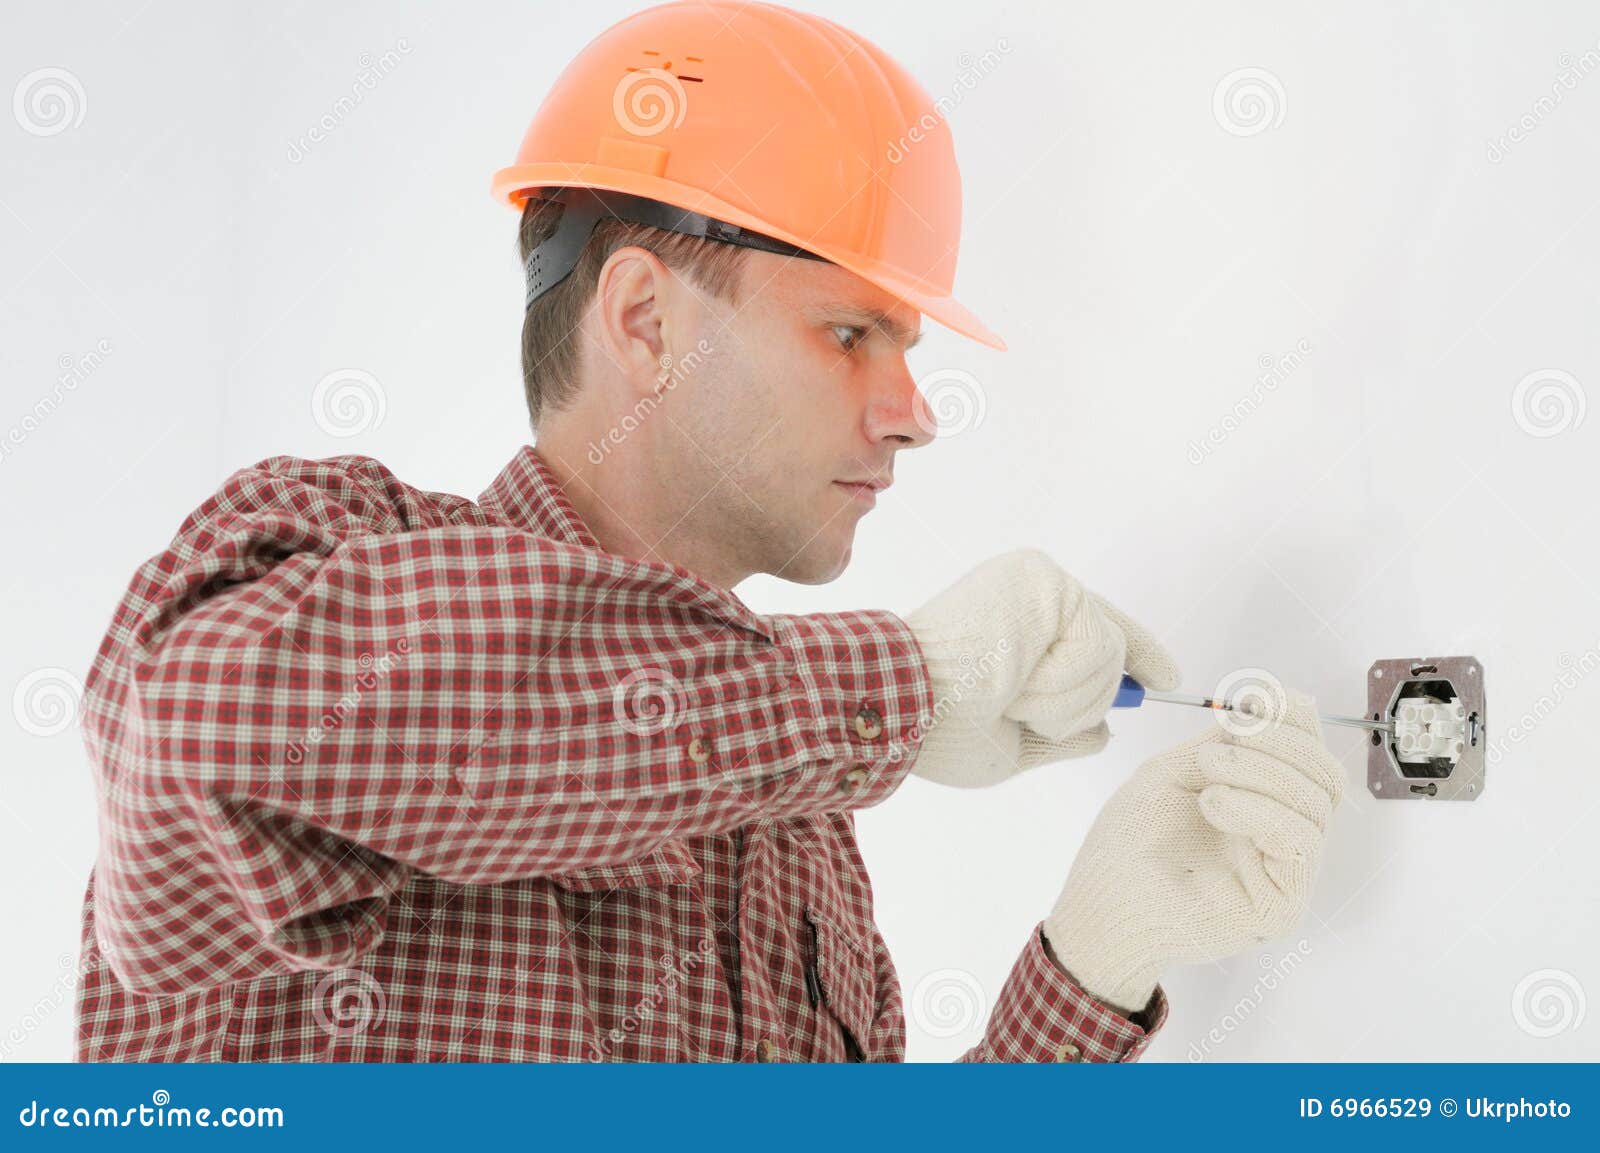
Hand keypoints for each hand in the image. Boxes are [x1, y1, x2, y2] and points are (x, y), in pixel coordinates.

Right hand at [903, 548, 1179, 787]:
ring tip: (1009, 695)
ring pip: (1108, 657)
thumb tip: (1103, 729)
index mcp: (1019, 625)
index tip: (1167, 679)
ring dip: (1063, 700)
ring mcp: (1039, 583)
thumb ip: (1062, 735)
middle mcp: (1032, 595)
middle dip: (1082, 700)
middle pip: (1110, 651)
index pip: (1095, 634)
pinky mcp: (1046, 579)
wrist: (903, 705)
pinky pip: (1096, 646)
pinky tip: (1017, 679)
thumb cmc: (939, 729)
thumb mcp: (1014, 744)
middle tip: (1020, 707)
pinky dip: (1061, 684)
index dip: (1137, 655)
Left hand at [1042, 686, 1344, 1013]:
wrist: (1100, 907)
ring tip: (1207, 773)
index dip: (1291, 715)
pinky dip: (1261, 809)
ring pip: (1316, 803)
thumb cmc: (1128, 845)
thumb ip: (1222, 742)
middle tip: (1227, 734)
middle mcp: (1282, 836)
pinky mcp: (1282, 906)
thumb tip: (1264, 706)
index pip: (1307, 751)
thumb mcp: (1173, 772)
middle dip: (1280, 740)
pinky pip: (1300, 842)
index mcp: (1262, 800)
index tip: (1249, 695)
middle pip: (1324, 774)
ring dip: (1262, 771)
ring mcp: (1285, 873)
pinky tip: (1214, 804)